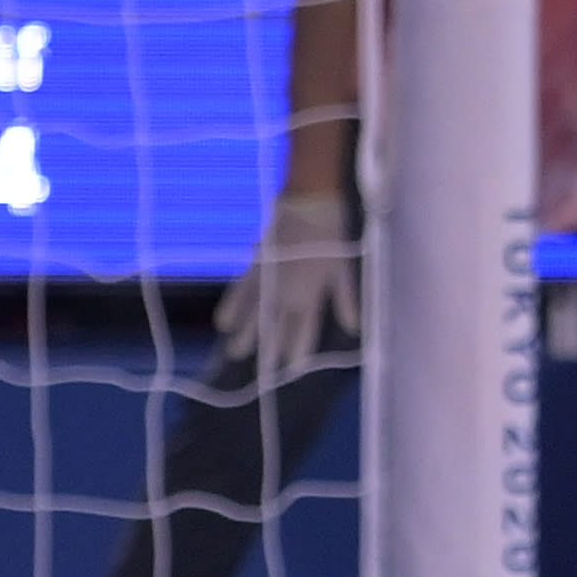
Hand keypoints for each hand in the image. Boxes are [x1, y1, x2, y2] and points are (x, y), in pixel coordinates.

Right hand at [218, 185, 359, 382]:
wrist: (311, 203)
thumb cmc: (334, 235)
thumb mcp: (344, 269)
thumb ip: (346, 300)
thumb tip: (353, 328)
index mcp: (313, 293)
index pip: (305, 328)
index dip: (297, 348)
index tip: (290, 369)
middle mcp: (290, 291)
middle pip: (277, 325)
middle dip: (269, 349)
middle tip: (260, 373)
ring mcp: (271, 278)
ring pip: (256, 312)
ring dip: (246, 333)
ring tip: (236, 353)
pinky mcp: (257, 264)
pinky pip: (242, 289)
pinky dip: (233, 305)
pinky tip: (223, 323)